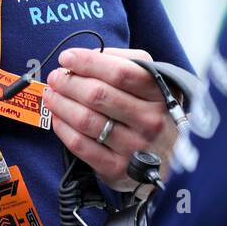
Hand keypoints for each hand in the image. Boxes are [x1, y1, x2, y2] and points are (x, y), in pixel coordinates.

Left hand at [43, 47, 177, 192]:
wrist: (174, 157)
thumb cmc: (155, 111)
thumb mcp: (154, 81)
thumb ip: (125, 62)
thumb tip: (88, 57)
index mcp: (159, 93)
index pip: (119, 72)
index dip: (88, 62)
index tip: (67, 57)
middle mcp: (149, 120)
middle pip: (98, 95)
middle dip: (69, 82)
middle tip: (56, 76)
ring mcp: (134, 147)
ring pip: (86, 120)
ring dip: (61, 104)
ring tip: (52, 94)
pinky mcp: (117, 169)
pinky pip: (81, 146)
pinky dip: (63, 128)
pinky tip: (58, 118)